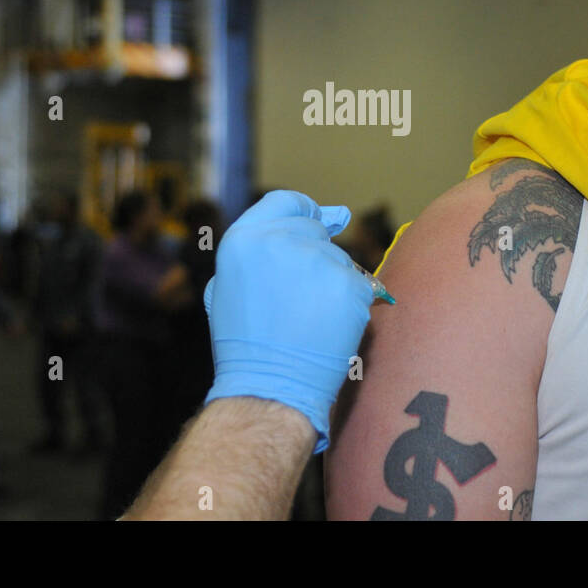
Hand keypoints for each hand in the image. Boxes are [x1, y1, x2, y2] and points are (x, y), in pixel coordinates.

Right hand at [203, 190, 373, 451]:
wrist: (268, 386)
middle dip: (314, 255)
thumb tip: (333, 215)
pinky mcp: (350, 285)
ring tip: (308, 319)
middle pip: (316, 230)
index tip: (319, 223)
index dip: (304, 212)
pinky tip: (329, 327)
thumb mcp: (228, 285)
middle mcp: (282, 241)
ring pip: (339, 259)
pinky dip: (349, 303)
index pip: (287, 201)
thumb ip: (264, 245)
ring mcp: (319, 262)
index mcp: (245, 239)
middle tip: (301, 297)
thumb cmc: (245, 342)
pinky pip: (358, 284)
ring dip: (330, 282)